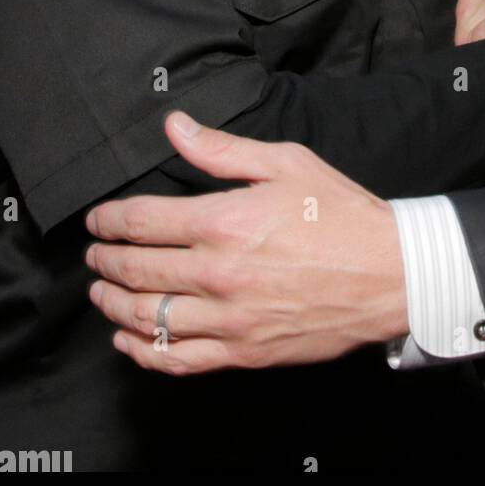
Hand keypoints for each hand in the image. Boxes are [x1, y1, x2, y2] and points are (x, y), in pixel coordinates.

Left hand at [84, 112, 405, 374]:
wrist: (390, 274)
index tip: (98, 220)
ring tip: (102, 291)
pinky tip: (129, 340)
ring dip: (113, 304)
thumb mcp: (286, 163)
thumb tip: (176, 126)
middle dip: (104, 259)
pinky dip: (143, 352)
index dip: (108, 221)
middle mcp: (218, 274)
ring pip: (146, 318)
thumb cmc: (342, 215)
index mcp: (225, 222)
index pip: (142, 222)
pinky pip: (176, 359)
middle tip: (94, 253)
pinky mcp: (243, 352)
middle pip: (135, 270)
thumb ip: (223, 149)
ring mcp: (228, 318)